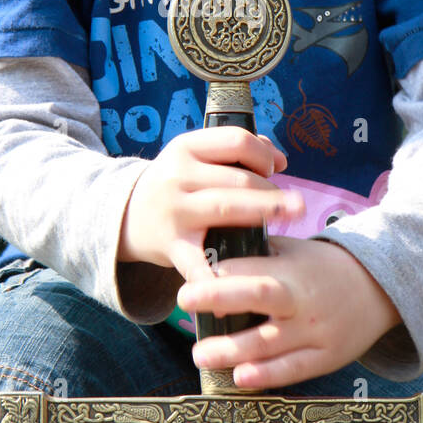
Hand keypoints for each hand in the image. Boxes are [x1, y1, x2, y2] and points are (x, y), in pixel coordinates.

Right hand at [118, 127, 305, 283]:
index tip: (273, 169)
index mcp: (186, 147)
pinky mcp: (172, 246)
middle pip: (239, 178)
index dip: (263, 154)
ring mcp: (174, 211)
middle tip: (295, 204)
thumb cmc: (176, 183)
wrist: (127, 215)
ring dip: (265, 213)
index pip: (236, 140)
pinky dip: (218, 275)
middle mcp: (177, 176)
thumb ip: (237, 150)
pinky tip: (241, 281)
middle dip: (273, 191)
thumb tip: (281, 160)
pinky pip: (198, 262)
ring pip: (227, 208)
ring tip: (290, 218)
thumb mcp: (194, 156)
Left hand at [176, 235, 401, 388]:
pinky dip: (267, 375)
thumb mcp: (295, 251)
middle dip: (220, 297)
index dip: (219, 274)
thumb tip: (211, 256)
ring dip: (232, 349)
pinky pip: (294, 369)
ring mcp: (315, 331)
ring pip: (270, 341)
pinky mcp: (326, 357)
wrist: (378, 289)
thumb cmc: (324, 268)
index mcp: (291, 270)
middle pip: (260, 295)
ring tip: (200, 354)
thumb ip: (259, 255)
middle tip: (185, 300)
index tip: (190, 280)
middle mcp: (301, 300)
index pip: (251, 268)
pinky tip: (240, 378)